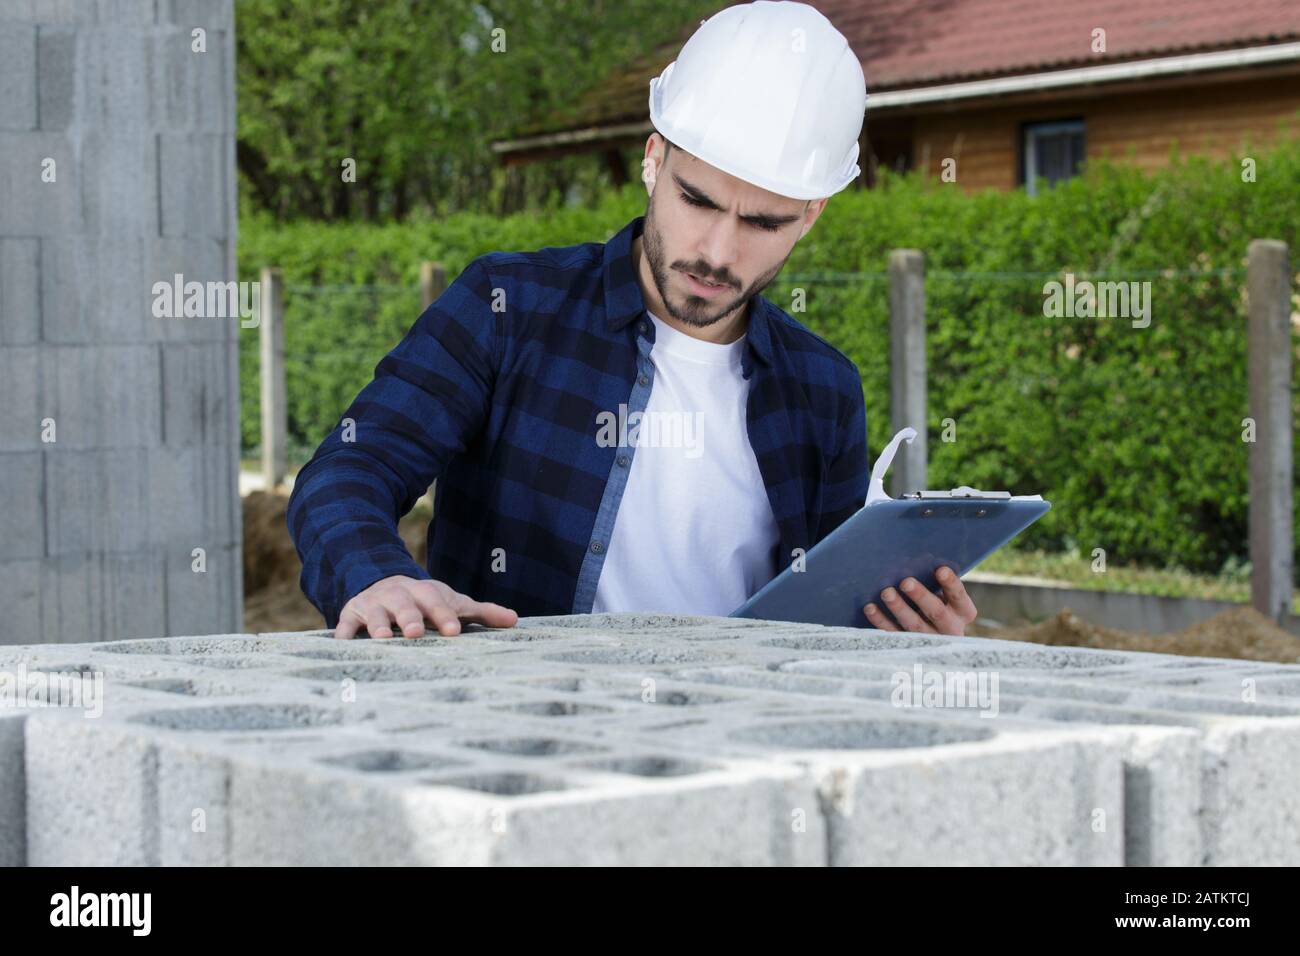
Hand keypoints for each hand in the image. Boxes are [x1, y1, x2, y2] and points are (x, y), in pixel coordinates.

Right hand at [335, 575, 517, 639]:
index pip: (438, 602)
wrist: (383, 584)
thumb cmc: (427, 603)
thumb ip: (482, 612)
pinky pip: (344, 625)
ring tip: (383, 639)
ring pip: (374, 615)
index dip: (445, 615)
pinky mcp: (350, 615)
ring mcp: (373, 605)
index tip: (454, 631)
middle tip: (416, 633)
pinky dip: (342, 634)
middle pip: (405, 605)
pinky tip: (341, 646)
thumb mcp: (453, 603)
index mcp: (426, 593)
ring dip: (377, 626)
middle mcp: (399, 596)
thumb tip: (515, 620)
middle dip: (410, 617)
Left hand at [863, 566, 976, 635]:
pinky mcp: (910, 646)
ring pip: (914, 625)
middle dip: (921, 596)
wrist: (937, 638)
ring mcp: (930, 640)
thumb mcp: (946, 595)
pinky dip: (881, 621)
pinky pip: (894, 633)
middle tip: (906, 582)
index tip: (940, 570)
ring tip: (886, 593)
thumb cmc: (939, 602)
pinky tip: (870, 608)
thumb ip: (937, 582)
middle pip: (936, 612)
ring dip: (899, 608)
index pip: (959, 596)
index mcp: (963, 611)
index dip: (951, 583)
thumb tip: (913, 560)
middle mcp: (950, 628)